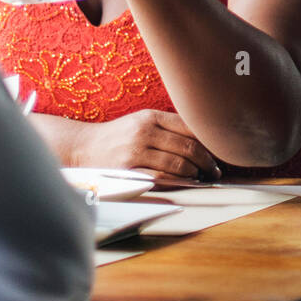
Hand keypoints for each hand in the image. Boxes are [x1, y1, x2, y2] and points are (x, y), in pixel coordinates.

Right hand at [72, 110, 220, 180]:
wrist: (84, 147)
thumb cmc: (118, 137)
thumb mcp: (140, 122)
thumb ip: (167, 127)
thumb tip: (203, 140)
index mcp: (150, 117)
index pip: (189, 127)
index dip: (208, 141)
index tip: (217, 152)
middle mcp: (144, 131)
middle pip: (188, 147)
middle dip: (207, 161)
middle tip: (214, 170)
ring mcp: (135, 151)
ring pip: (178, 163)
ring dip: (195, 174)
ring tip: (202, 178)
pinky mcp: (128, 170)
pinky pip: (161, 177)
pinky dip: (178, 182)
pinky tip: (185, 184)